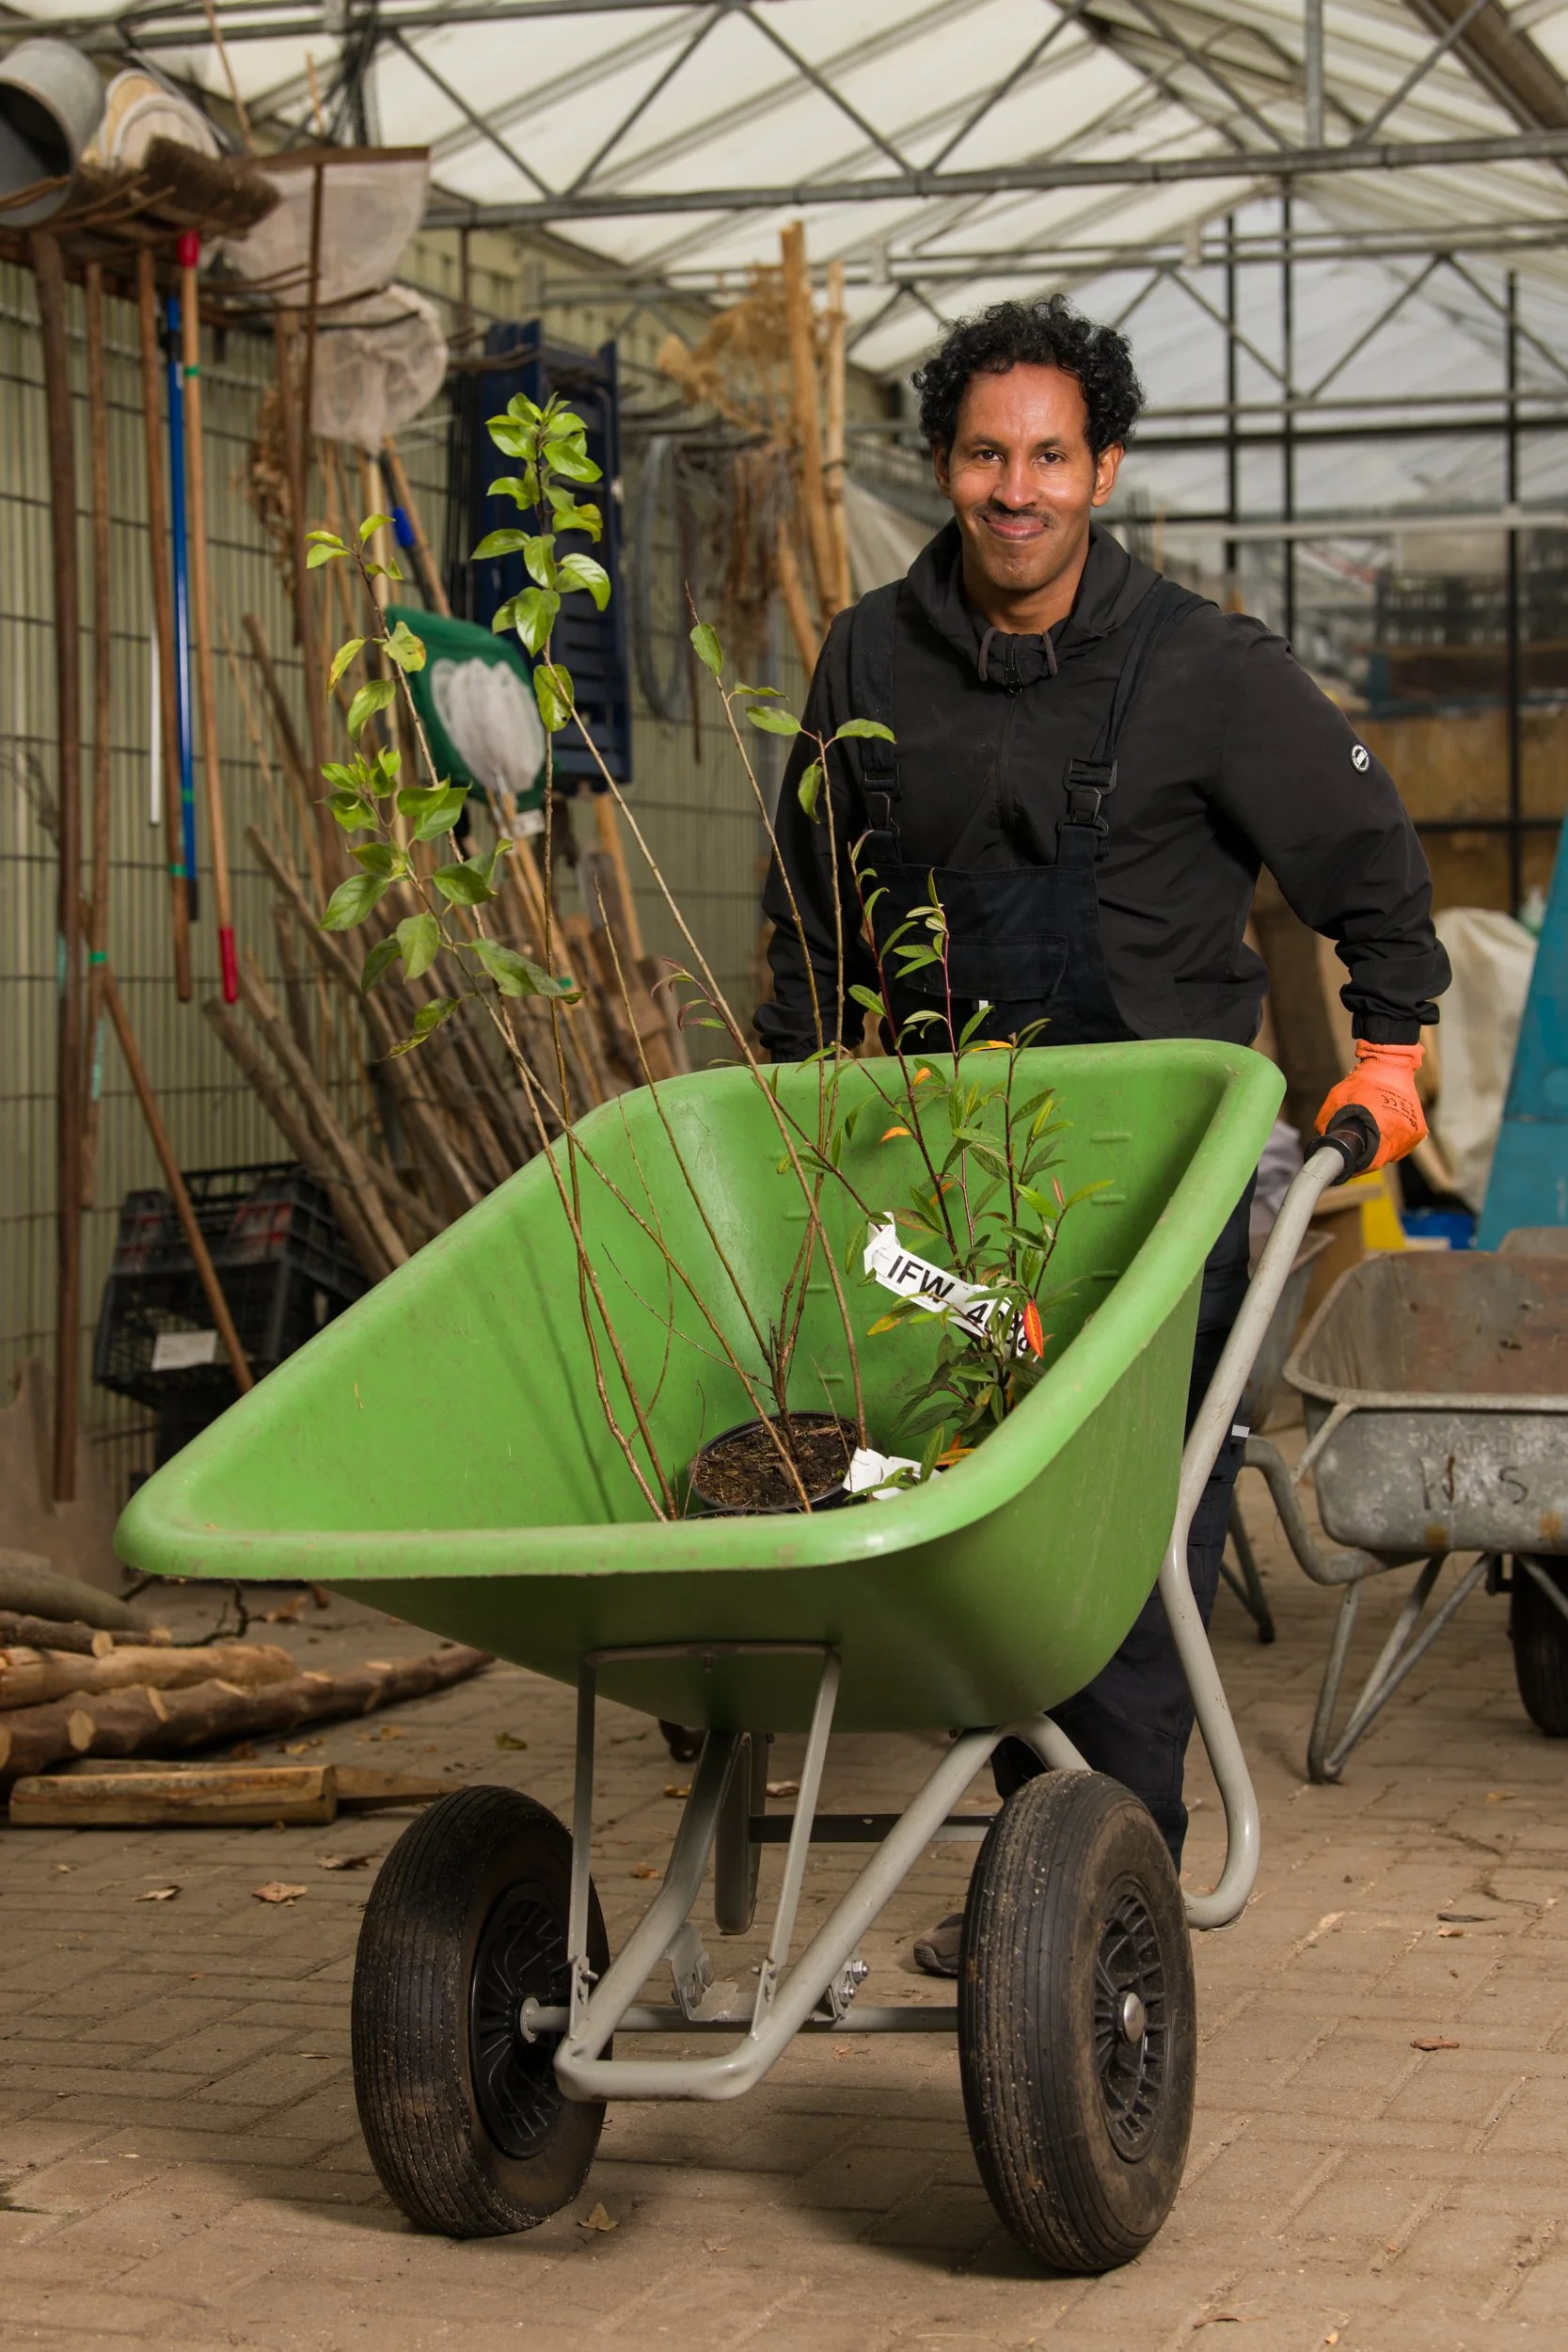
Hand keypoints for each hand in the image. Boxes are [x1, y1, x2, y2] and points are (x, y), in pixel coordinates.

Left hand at [1315, 1042, 1426, 1171]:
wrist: (1391, 1066)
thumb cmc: (1364, 1081)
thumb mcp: (1336, 1099)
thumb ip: (1326, 1123)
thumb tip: (1323, 1144)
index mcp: (1385, 1129)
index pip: (1371, 1163)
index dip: (1357, 1166)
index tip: (1348, 1163)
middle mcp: (1403, 1134)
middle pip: (1381, 1160)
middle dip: (1367, 1157)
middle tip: (1355, 1146)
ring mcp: (1413, 1134)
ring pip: (1391, 1154)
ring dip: (1380, 1150)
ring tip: (1369, 1133)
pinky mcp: (1420, 1131)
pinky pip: (1401, 1146)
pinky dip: (1391, 1143)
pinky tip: (1382, 1131)